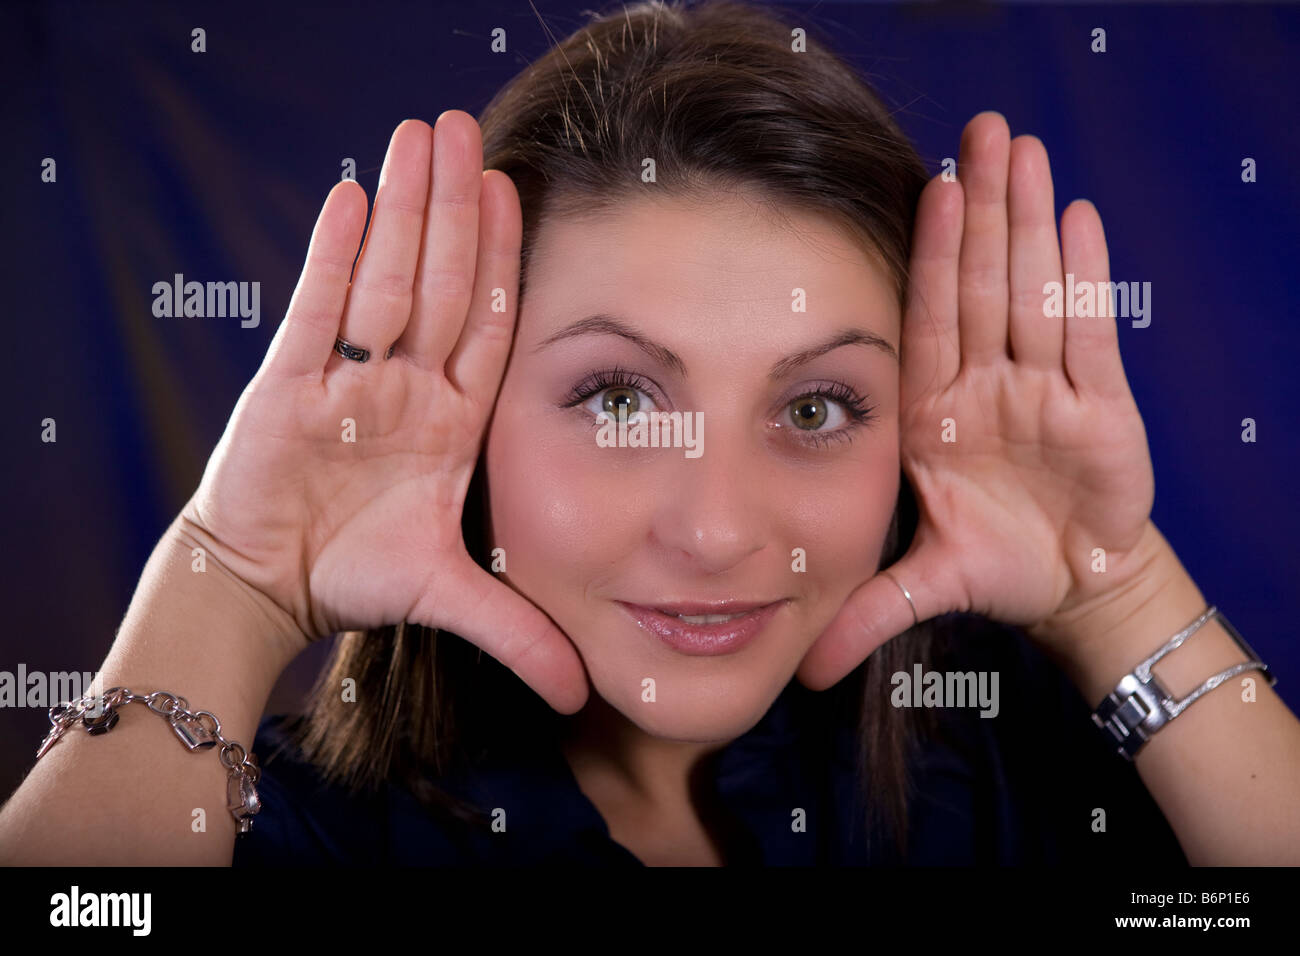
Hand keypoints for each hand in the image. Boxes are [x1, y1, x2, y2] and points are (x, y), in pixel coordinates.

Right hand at [180, 113, 587, 712]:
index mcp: (449, 419)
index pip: (488, 324)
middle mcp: (405, 386)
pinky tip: (354, 194)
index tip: (518, 195)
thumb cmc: (351, 576)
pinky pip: (317, 308)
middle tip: (467, 129)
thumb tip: (582, 694)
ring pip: (384, 278)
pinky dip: (333, 254)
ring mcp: (349, 378)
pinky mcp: (289, 384)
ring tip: (420, 134)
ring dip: (403, 209)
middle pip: (440, 282)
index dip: (503, 260)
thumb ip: (516, 633)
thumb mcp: (449, 596)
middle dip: (453, 208)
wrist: (267, 586)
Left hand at [798, 111, 1155, 688]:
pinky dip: (1085, 278)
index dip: (929, 258)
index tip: (925, 191)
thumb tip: (806, 669)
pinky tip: (1079, 218)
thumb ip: (868, 611)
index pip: (930, 321)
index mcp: (938, 414)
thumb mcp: (924, 583)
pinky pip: (1091, 336)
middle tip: (978, 130)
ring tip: (1025, 149)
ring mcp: (1045, 393)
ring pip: (1034, 294)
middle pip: (982, 287)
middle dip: (981, 211)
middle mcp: (989, 389)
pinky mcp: (1101, 410)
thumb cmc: (998, 567)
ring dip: (1029, 223)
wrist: (1071, 591)